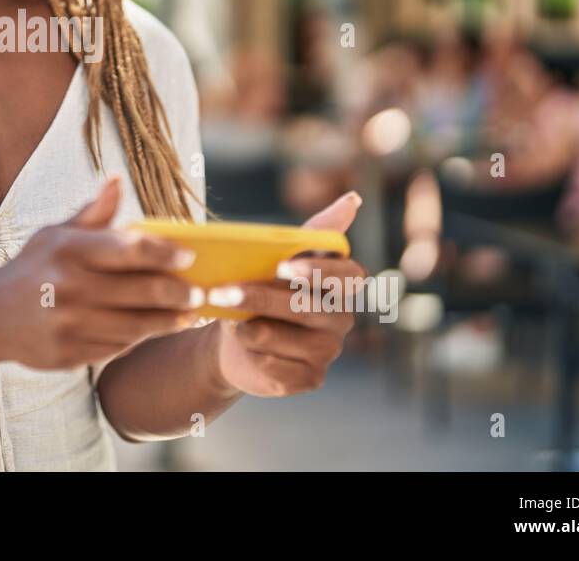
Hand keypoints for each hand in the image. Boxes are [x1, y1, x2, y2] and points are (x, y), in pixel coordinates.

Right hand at [0, 175, 205, 369]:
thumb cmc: (33, 267)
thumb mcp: (55, 234)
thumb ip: (93, 213)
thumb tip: (118, 180)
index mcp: (68, 249)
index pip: (132, 249)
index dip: (167, 254)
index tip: (189, 258)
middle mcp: (68, 286)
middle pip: (143, 291)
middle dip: (180, 294)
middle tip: (200, 294)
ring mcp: (67, 324)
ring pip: (136, 326)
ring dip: (168, 322)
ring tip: (188, 314)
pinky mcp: (68, 355)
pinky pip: (116, 348)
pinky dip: (139, 339)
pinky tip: (153, 330)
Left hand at [209, 192, 367, 397]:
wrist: (232, 334)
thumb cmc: (259, 285)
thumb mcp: (277, 256)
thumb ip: (314, 232)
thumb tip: (354, 199)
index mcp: (340, 284)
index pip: (348, 275)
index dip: (318, 271)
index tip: (282, 266)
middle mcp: (340, 318)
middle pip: (309, 308)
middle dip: (262, 299)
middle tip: (223, 291)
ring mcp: (328, 351)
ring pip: (291, 340)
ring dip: (251, 328)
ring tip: (227, 319)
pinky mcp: (310, 378)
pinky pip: (281, 368)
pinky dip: (254, 355)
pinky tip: (242, 346)